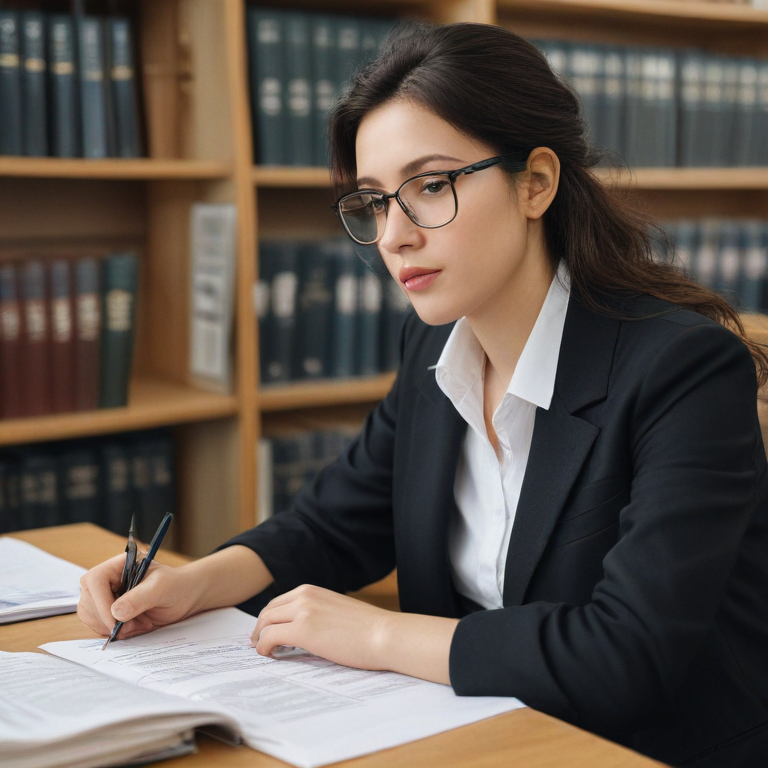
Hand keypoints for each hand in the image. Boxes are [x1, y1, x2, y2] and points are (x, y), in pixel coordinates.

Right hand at [78, 554, 200, 639]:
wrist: (183, 597)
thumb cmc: (175, 586)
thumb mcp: (162, 588)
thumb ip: (140, 598)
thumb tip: (116, 612)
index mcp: (119, 565)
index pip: (95, 581)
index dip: (101, 603)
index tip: (116, 621)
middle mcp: (108, 578)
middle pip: (88, 601)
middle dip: (108, 619)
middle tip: (134, 625)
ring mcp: (105, 595)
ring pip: (89, 615)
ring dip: (110, 627)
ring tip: (137, 624)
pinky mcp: (107, 610)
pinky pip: (97, 625)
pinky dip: (112, 631)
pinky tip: (133, 627)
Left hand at [253, 584, 392, 669]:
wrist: (384, 635)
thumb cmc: (367, 629)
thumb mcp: (336, 610)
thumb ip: (317, 612)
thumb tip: (302, 628)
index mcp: (312, 590)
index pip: (278, 602)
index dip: (269, 619)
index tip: (266, 633)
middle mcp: (305, 596)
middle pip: (268, 611)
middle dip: (260, 629)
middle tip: (259, 645)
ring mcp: (303, 611)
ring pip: (265, 623)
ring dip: (260, 639)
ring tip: (265, 652)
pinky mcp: (303, 630)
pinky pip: (269, 637)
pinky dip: (264, 648)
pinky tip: (270, 656)